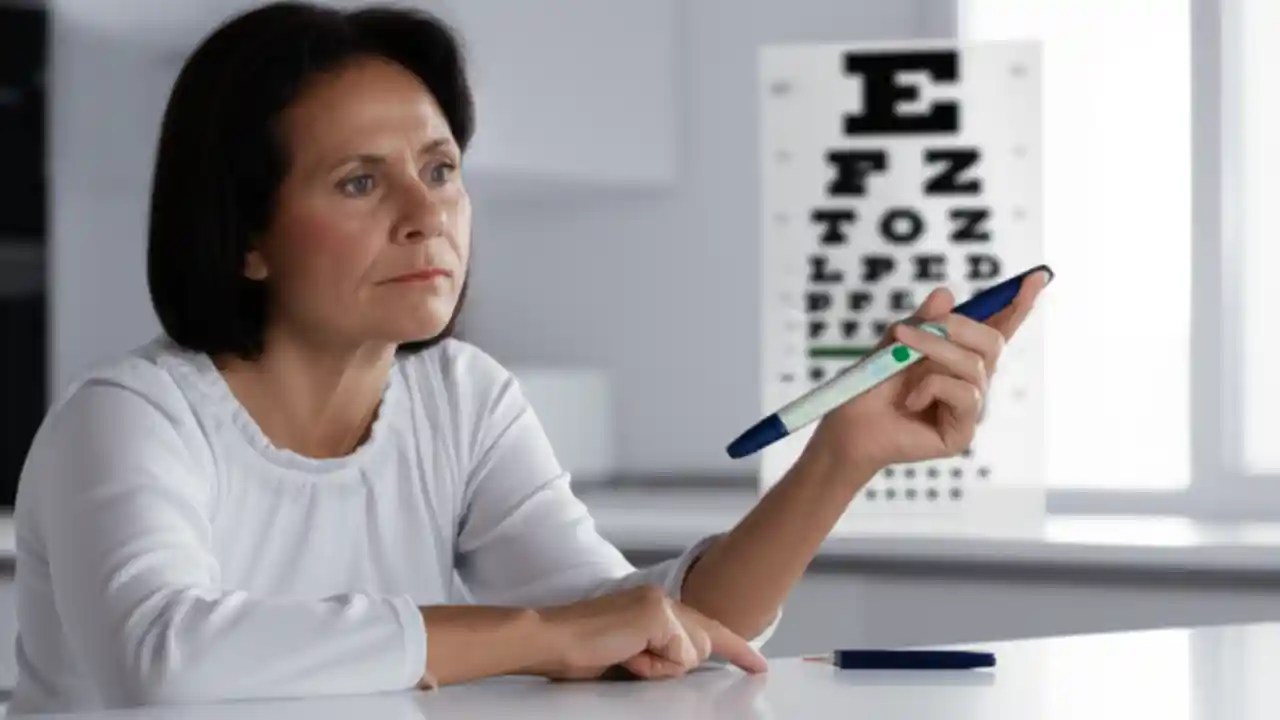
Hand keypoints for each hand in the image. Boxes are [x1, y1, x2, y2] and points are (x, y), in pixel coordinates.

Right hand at [531, 584, 768, 680]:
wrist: (550, 639)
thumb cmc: (579, 652)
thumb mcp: (630, 653)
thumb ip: (659, 652)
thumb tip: (686, 662)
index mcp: (653, 604)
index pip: (703, 629)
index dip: (735, 648)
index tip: (758, 665)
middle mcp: (660, 597)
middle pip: (702, 645)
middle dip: (672, 665)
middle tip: (629, 659)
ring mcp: (660, 603)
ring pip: (692, 653)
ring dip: (659, 667)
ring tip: (623, 656)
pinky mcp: (658, 615)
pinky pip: (678, 656)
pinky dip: (653, 665)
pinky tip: (625, 653)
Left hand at [808, 270, 1049, 473]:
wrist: (851, 424)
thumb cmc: (871, 386)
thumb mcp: (895, 342)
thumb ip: (922, 321)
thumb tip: (946, 294)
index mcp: (959, 357)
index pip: (998, 328)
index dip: (1018, 304)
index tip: (1037, 276)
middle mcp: (972, 382)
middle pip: (992, 342)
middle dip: (956, 327)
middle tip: (911, 329)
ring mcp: (970, 408)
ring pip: (974, 366)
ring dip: (934, 352)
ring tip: (900, 357)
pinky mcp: (963, 432)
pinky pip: (964, 394)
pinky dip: (931, 387)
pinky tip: (911, 400)